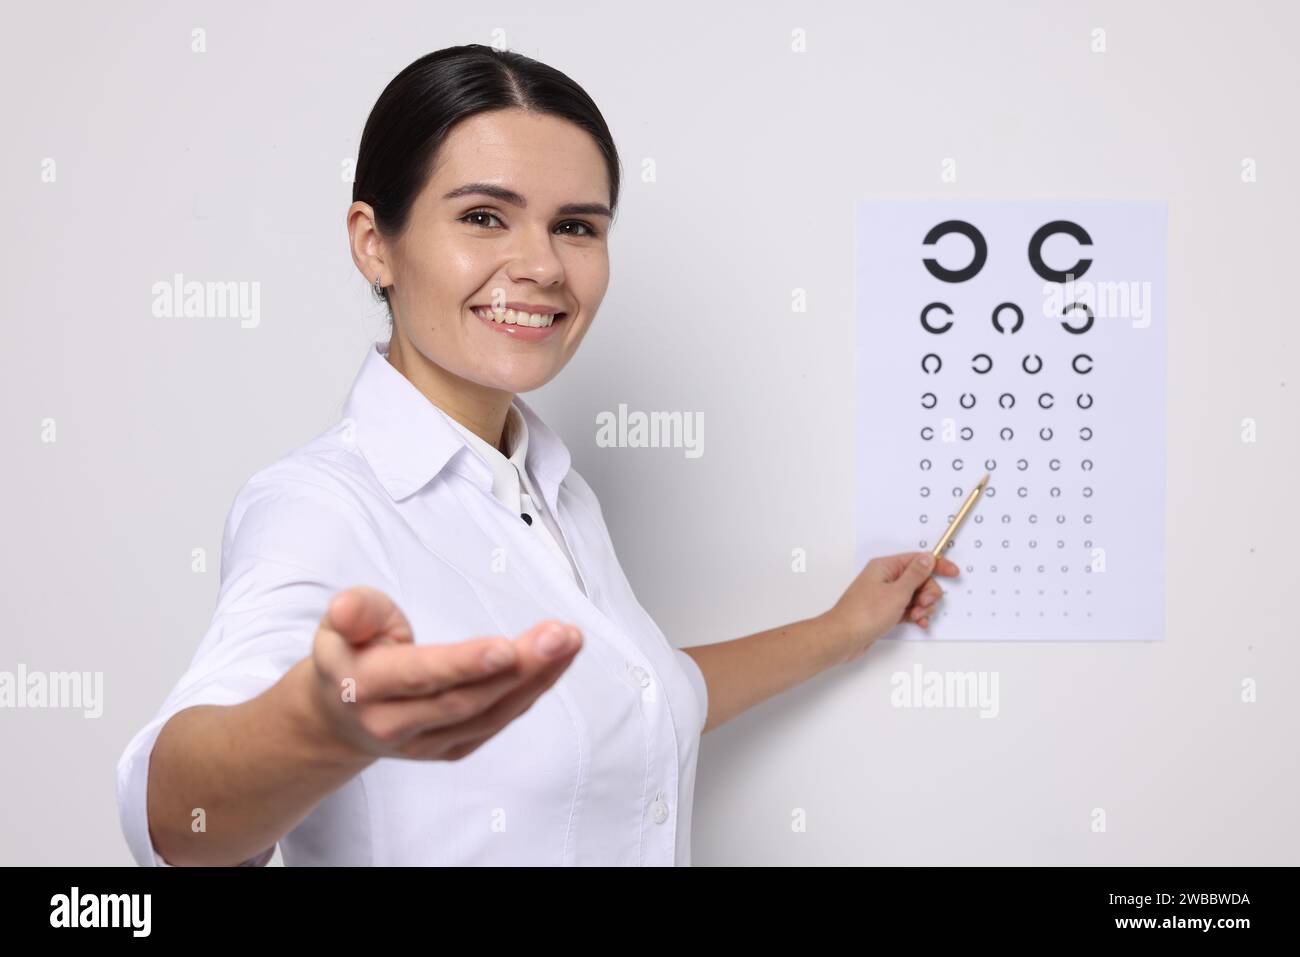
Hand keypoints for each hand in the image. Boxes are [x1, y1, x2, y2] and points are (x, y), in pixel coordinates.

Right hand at [302, 585, 582, 761]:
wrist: (339, 716)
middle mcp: (394, 723)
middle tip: (560, 635)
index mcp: (363, 686)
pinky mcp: (450, 749)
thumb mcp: (338, 623)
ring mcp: (425, 743)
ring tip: (569, 641)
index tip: (506, 648)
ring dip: (536, 678)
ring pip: (489, 714)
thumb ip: (355, 612)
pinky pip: (497, 722)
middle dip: (519, 667)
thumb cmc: (350, 654)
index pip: (420, 676)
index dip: (464, 664)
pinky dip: (531, 691)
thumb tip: (346, 609)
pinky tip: (556, 662)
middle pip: (465, 698)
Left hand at [823, 551, 960, 664]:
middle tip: (923, 604)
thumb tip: (928, 558)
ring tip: (916, 617)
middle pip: (919, 579)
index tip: (954, 573)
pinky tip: (919, 623)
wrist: (843, 638)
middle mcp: (885, 578)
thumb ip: (916, 575)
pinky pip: (907, 608)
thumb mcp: (897, 593)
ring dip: (922, 607)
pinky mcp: (885, 611)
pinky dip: (915, 615)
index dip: (938, 565)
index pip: (918, 560)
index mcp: (886, 567)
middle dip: (927, 593)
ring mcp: (885, 595)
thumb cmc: (864, 614)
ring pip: (915, 596)